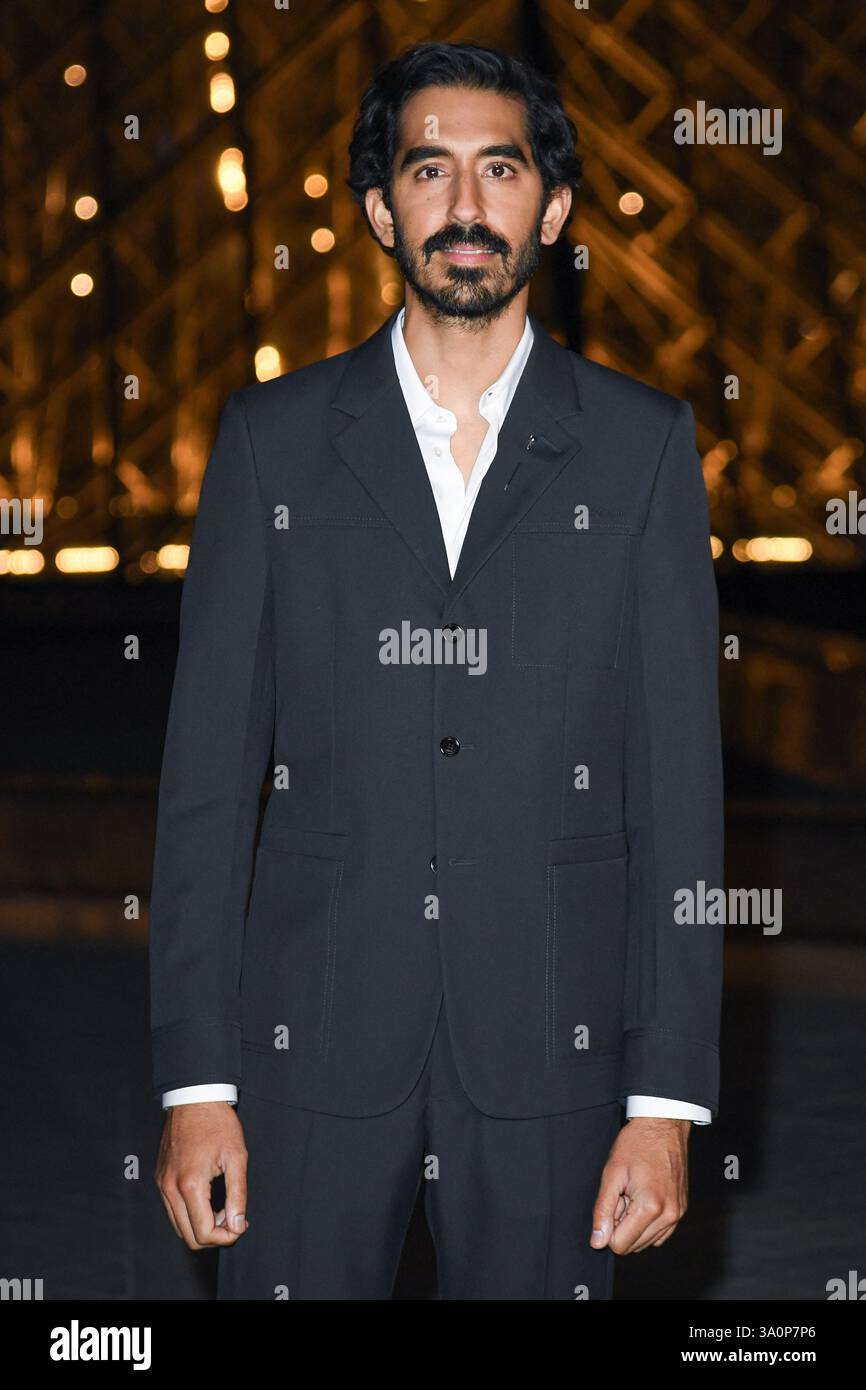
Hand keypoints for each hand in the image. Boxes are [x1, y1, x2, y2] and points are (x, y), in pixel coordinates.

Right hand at [155, 1101, 248, 1249]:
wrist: (194, 1098)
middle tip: (234, 1216)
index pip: (204, 1232)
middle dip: (215, 1234)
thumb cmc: (218, 1124)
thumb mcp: (237, 1157)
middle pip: (189, 1237)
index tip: (241, 1224)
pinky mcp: (161, 1178)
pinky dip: (191, 1213)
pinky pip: (173, 1210)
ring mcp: (162, 1184)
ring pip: (179, 1226)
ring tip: (223, 1206)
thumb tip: (237, 1226)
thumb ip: (238, 1195)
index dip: (226, 1237)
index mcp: (190, 1184)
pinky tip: (209, 1198)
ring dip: (202, 1225)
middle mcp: (170, 1188)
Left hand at [590, 1117, 688, 1253]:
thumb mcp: (612, 1174)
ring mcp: (678, 1214)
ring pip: (647, 1242)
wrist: (663, 1125)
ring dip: (635, 1224)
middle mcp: (669, 1216)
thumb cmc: (636, 1144)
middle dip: (622, 1225)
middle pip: (634, 1246)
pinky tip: (644, 1198)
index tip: (614, 1200)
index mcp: (650, 1208)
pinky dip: (648, 1223)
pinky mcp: (682, 1210)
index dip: (609, 1225)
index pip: (620, 1244)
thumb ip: (603, 1211)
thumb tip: (597, 1242)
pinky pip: (660, 1233)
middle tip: (624, 1194)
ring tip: (634, 1193)